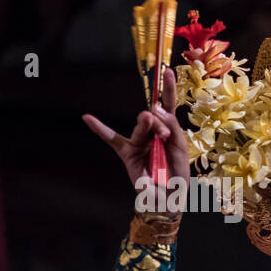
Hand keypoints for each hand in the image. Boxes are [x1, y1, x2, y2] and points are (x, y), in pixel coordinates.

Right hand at [82, 67, 189, 193]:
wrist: (168, 199)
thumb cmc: (177, 175)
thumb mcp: (181, 150)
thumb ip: (173, 129)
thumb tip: (155, 110)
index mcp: (168, 131)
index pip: (168, 107)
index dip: (168, 89)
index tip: (166, 71)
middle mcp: (152, 133)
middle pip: (155, 117)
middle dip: (161, 121)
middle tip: (164, 134)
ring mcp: (138, 142)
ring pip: (142, 128)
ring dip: (148, 127)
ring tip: (155, 130)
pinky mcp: (127, 153)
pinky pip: (112, 139)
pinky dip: (100, 129)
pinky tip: (88, 118)